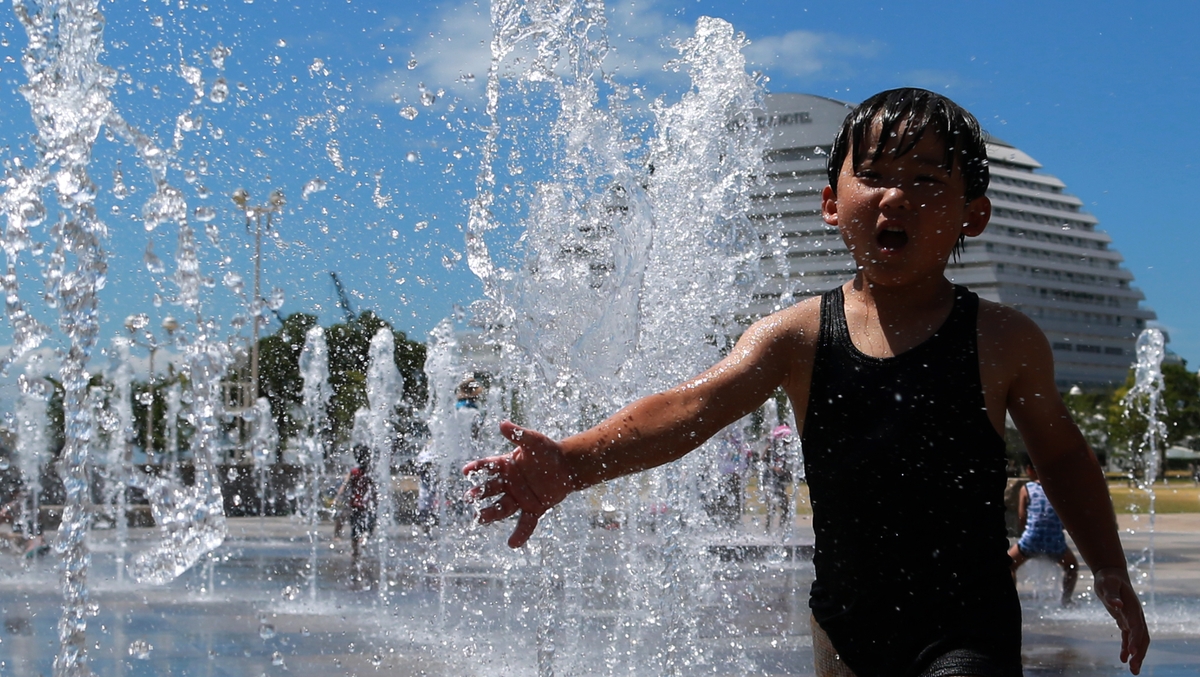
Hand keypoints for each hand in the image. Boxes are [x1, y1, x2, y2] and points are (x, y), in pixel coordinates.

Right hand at [462, 421, 576, 547]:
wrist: (568, 465)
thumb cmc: (548, 450)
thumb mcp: (534, 440)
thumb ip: (518, 434)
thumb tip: (502, 424)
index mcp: (507, 466)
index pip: (488, 467)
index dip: (477, 469)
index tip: (466, 471)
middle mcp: (510, 483)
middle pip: (490, 490)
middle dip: (479, 494)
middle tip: (469, 498)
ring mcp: (520, 497)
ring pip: (502, 508)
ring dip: (490, 514)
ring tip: (478, 519)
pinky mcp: (534, 508)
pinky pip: (525, 522)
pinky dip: (520, 534)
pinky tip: (512, 544)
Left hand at [1093, 566, 1149, 673]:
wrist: (1112, 575)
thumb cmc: (1108, 579)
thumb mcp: (1107, 584)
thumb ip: (1111, 595)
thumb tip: (1117, 605)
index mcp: (1133, 607)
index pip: (1137, 626)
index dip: (1135, 639)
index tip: (1131, 651)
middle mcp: (1135, 615)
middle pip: (1141, 637)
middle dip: (1139, 653)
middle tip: (1134, 669)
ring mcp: (1132, 619)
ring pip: (1138, 640)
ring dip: (1136, 654)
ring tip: (1133, 670)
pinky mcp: (1125, 621)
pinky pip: (1128, 637)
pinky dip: (1126, 647)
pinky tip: (1123, 659)